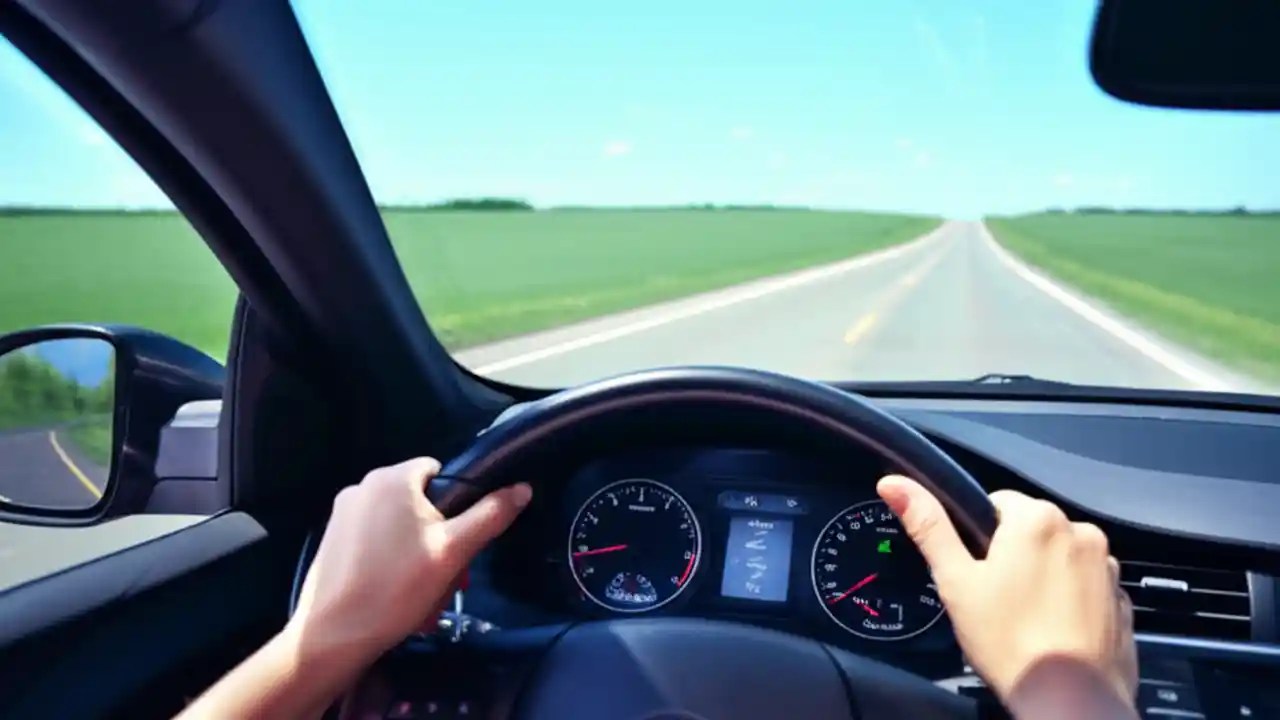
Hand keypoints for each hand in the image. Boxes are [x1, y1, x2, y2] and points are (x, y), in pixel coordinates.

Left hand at [289, 457, 531, 668]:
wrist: (333, 634)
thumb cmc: (397, 587)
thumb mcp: (453, 551)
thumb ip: (490, 516)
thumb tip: (523, 488)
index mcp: (391, 478)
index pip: (438, 471)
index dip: (456, 503)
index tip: (460, 538)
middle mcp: (362, 486)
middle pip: (419, 502)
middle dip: (439, 537)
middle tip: (448, 576)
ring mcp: (342, 514)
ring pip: (398, 525)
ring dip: (418, 555)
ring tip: (424, 594)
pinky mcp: (331, 540)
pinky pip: (375, 542)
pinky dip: (392, 563)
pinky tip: (398, 596)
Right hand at [877, 475, 1136, 717]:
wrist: (1069, 701)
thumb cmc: (1007, 639)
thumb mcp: (955, 581)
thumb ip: (928, 526)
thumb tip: (893, 482)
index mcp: (1037, 518)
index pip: (996, 504)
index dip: (978, 538)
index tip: (975, 574)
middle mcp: (1082, 531)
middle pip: (1031, 531)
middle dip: (1012, 557)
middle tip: (994, 601)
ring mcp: (1108, 567)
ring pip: (1059, 558)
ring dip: (1043, 576)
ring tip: (1025, 620)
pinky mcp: (1121, 600)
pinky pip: (1086, 587)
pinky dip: (1070, 601)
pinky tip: (1053, 631)